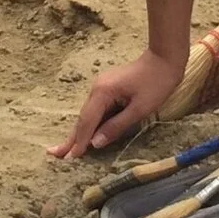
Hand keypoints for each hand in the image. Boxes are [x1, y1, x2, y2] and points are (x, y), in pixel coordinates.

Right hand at [49, 49, 185, 158]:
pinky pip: (95, 109)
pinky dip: (90, 123)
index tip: (70, 158)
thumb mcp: (140, 109)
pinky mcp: (107, 88)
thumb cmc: (156, 84)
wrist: (164, 59)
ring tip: (67, 149)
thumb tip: (95, 143)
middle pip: (82, 118)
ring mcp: (101, 87)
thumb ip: (116, 126)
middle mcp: (97, 88)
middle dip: (71, 137)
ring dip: (79, 132)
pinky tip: (85, 134)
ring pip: (88, 114)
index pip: (87, 121)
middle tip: (54, 154)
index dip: (79, 141)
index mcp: (103, 92)